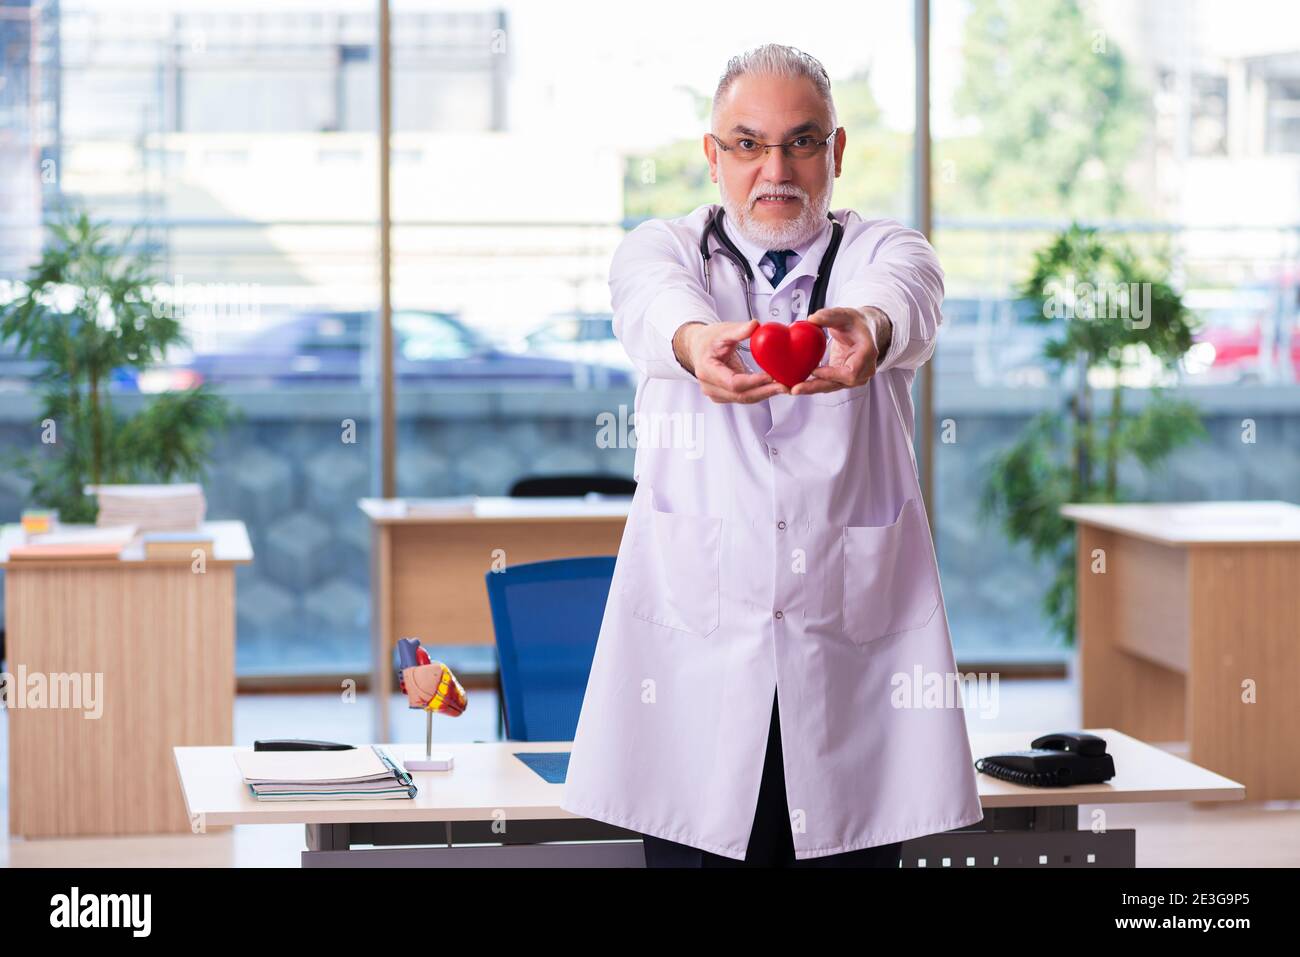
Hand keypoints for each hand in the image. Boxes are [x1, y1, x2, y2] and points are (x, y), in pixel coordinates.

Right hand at [673, 320, 789, 403]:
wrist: (699, 347)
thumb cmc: (708, 340)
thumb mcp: (723, 330)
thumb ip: (739, 329)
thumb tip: (755, 325)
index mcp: (707, 370)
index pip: (733, 383)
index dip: (753, 382)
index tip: (770, 376)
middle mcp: (710, 386)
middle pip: (741, 395)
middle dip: (764, 391)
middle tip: (784, 385)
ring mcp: (716, 393)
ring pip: (744, 399)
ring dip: (765, 394)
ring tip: (783, 386)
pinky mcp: (725, 395)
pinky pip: (745, 397)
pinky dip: (760, 392)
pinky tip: (773, 387)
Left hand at [789, 307, 891, 395]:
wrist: (863, 330)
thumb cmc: (856, 323)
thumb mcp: (844, 314)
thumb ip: (829, 316)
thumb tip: (812, 319)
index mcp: (867, 353)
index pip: (851, 372)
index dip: (832, 374)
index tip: (814, 371)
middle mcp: (864, 370)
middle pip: (839, 384)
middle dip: (816, 387)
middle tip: (796, 389)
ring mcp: (855, 377)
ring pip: (832, 386)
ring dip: (812, 388)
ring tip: (793, 388)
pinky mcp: (843, 379)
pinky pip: (828, 384)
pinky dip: (813, 385)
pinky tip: (798, 385)